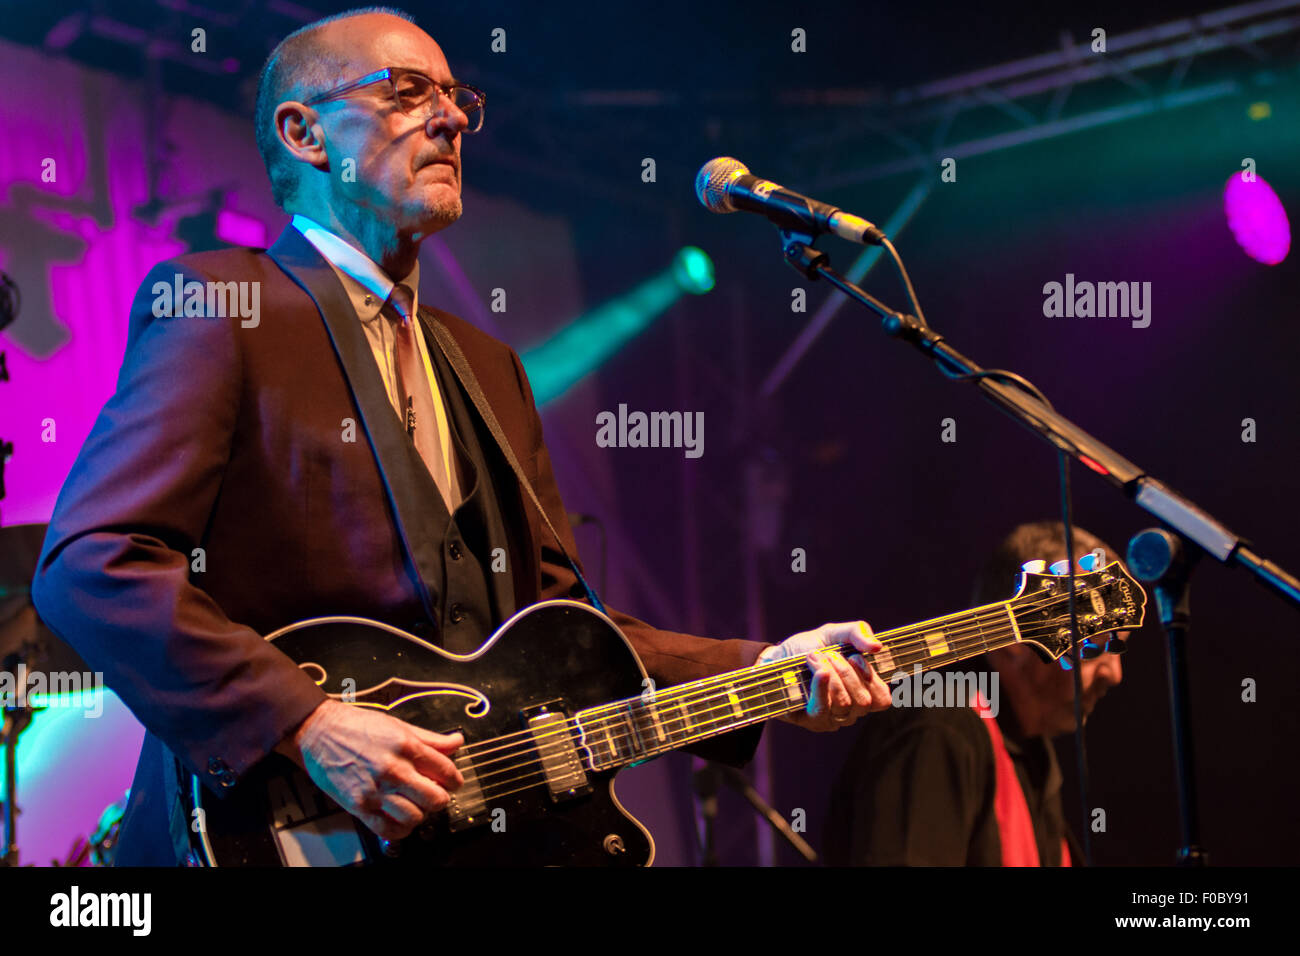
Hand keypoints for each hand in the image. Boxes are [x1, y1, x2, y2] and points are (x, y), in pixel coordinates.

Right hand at [275, 699, 463, 841]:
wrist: (319, 732)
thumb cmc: (358, 727)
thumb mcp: (399, 726)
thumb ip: (431, 738)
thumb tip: (457, 742)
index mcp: (406, 746)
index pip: (446, 771)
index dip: (454, 780)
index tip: (452, 782)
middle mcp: (393, 769)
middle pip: (436, 798)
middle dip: (440, 798)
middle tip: (434, 793)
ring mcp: (375, 790)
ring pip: (415, 817)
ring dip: (420, 813)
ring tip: (415, 804)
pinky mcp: (359, 806)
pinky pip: (388, 829)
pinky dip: (400, 829)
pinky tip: (400, 817)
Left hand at [760, 621, 891, 731]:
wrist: (776, 657)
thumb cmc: (808, 647)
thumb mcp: (834, 633)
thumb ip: (858, 633)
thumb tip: (877, 647)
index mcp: (862, 692)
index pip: (882, 700)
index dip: (872, 678)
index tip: (855, 657)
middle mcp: (851, 710)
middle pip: (864, 701)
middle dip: (847, 672)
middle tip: (829, 654)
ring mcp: (832, 718)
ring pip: (845, 704)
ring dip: (831, 675)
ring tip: (814, 658)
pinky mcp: (812, 721)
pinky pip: (824, 709)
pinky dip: (822, 687)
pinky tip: (819, 672)